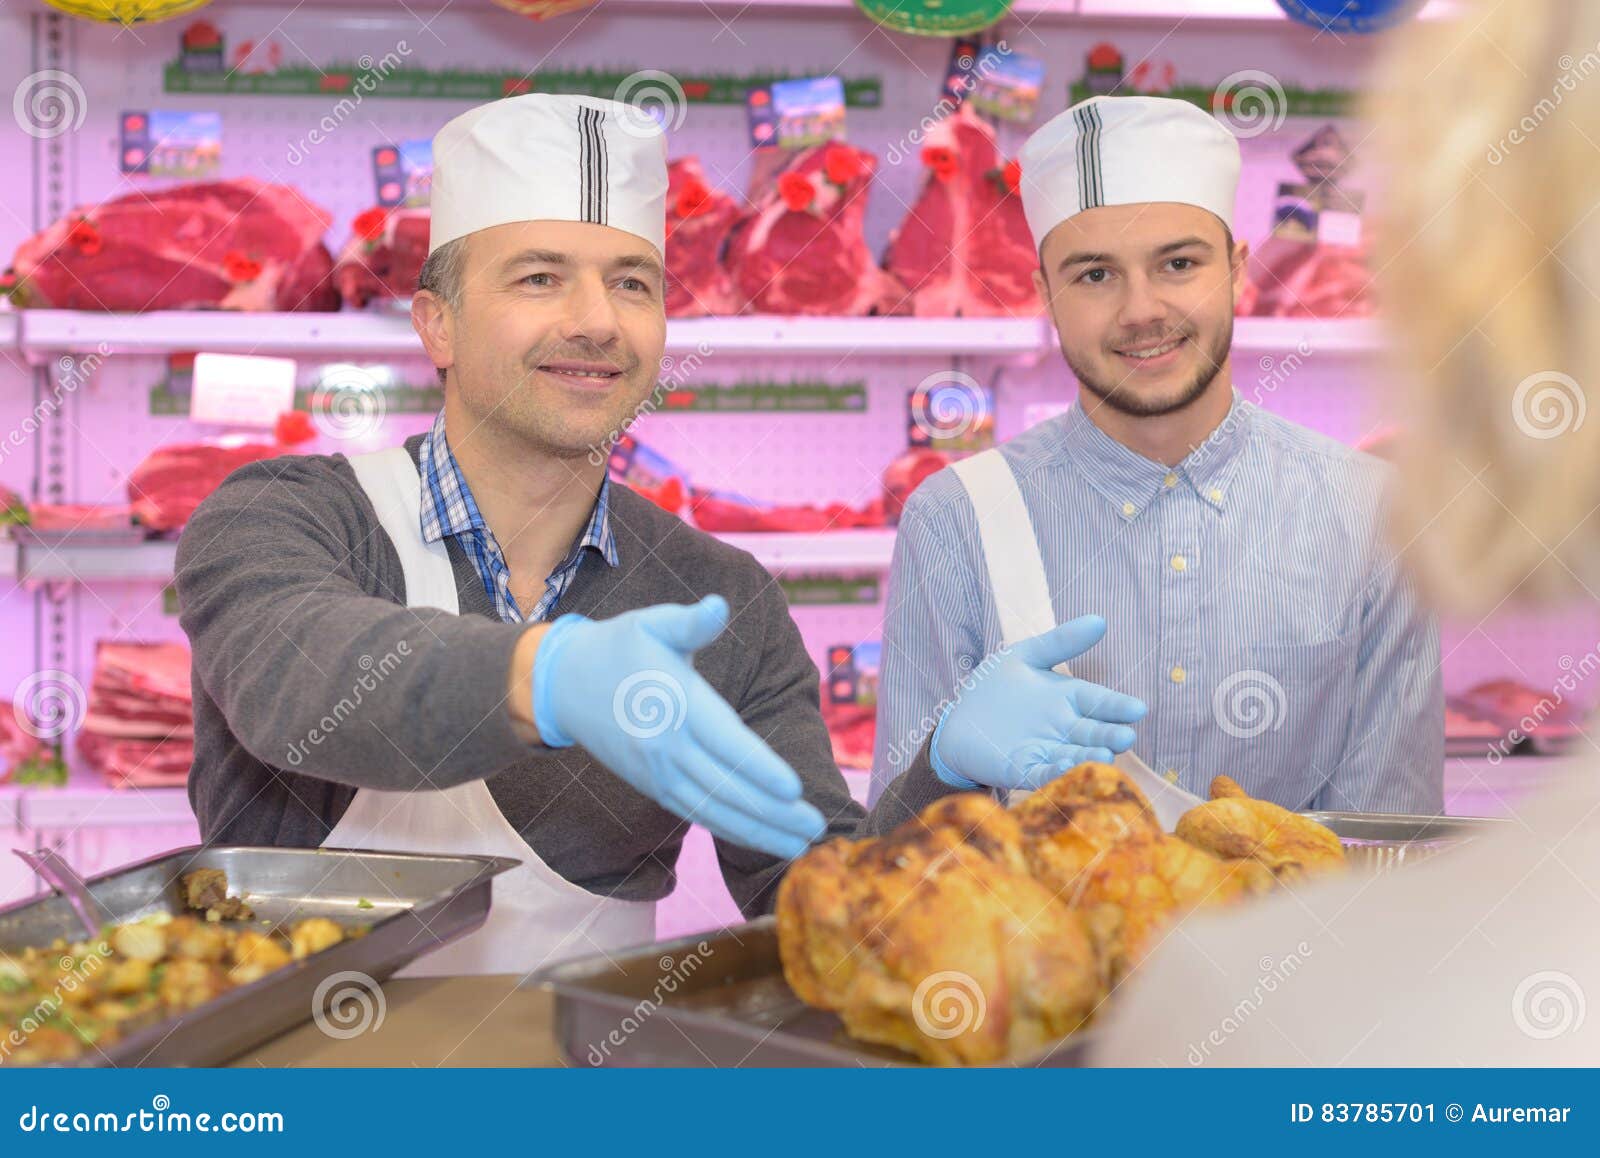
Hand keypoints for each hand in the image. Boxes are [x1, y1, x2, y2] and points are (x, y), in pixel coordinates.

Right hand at [531, 595, 825, 858]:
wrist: (561, 684)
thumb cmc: (619, 646)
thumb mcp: (651, 623)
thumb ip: (690, 621)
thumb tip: (718, 605)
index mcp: (675, 702)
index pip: (724, 741)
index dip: (759, 767)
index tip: (794, 788)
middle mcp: (666, 745)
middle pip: (726, 785)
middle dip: (774, 811)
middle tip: (818, 829)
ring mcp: (658, 772)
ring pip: (713, 809)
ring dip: (759, 830)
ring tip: (801, 846)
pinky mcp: (653, 786)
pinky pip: (696, 813)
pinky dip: (730, 829)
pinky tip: (763, 839)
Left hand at [932, 615, 1146, 791]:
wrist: (958, 721)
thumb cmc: (995, 686)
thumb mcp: (1026, 656)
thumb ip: (1061, 642)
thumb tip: (1100, 620)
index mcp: (1068, 698)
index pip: (1099, 702)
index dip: (1117, 707)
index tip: (1137, 709)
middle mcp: (1063, 728)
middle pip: (1092, 732)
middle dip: (1109, 735)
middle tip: (1126, 737)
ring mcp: (1046, 750)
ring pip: (1073, 756)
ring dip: (1088, 757)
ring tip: (1105, 756)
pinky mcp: (1023, 769)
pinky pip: (1043, 772)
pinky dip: (1055, 772)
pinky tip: (1066, 769)